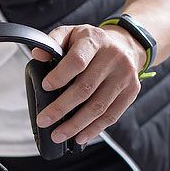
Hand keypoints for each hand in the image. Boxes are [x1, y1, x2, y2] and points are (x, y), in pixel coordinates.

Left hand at [30, 23, 145, 144]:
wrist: (126, 45)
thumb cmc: (92, 43)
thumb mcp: (72, 33)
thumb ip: (54, 41)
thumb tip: (37, 55)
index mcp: (95, 41)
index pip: (77, 61)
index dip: (60, 76)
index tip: (45, 87)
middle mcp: (113, 58)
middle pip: (85, 88)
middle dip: (61, 108)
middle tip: (44, 120)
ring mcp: (125, 76)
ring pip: (98, 106)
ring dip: (76, 124)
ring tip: (58, 135)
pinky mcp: (131, 91)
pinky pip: (112, 115)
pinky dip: (94, 129)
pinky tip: (80, 136)